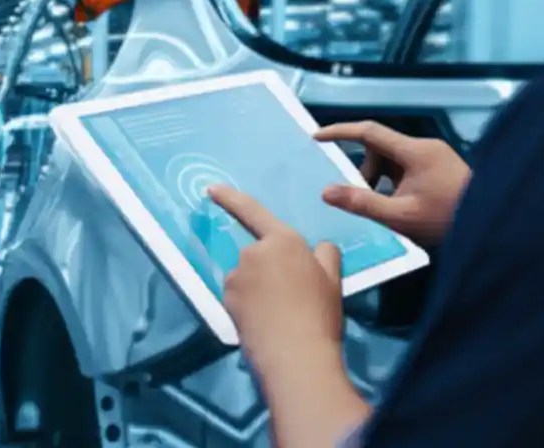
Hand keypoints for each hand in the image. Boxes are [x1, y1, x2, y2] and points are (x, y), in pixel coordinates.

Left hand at [208, 185, 371, 447]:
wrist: (295, 354)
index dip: (230, 198)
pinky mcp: (226, 298)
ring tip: (280, 313)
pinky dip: (248, 304)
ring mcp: (236, 274)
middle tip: (293, 296)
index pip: (253, 212)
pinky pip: (238, 295)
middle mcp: (253, 252)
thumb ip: (325, 256)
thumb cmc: (320, 313)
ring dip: (258, 288)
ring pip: (247, 276)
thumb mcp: (334, 280)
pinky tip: (263, 321)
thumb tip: (319, 248)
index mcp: (283, 240)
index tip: (210, 189)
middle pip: (259, 254)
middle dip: (270, 269)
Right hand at [315, 121, 469, 244]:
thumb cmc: (450, 219)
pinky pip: (405, 171)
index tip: (317, 137)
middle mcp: (424, 149)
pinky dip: (393, 185)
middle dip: (364, 172)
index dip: (340, 132)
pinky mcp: (439, 171)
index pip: (369, 132)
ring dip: (379, 181)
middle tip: (360, 197)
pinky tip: (398, 208)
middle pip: (379, 150)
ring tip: (383, 208)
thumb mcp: (401, 216)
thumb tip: (327, 192)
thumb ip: (362, 204)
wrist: (496, 226)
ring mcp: (434, 159)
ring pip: (392, 162)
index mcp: (415, 152)